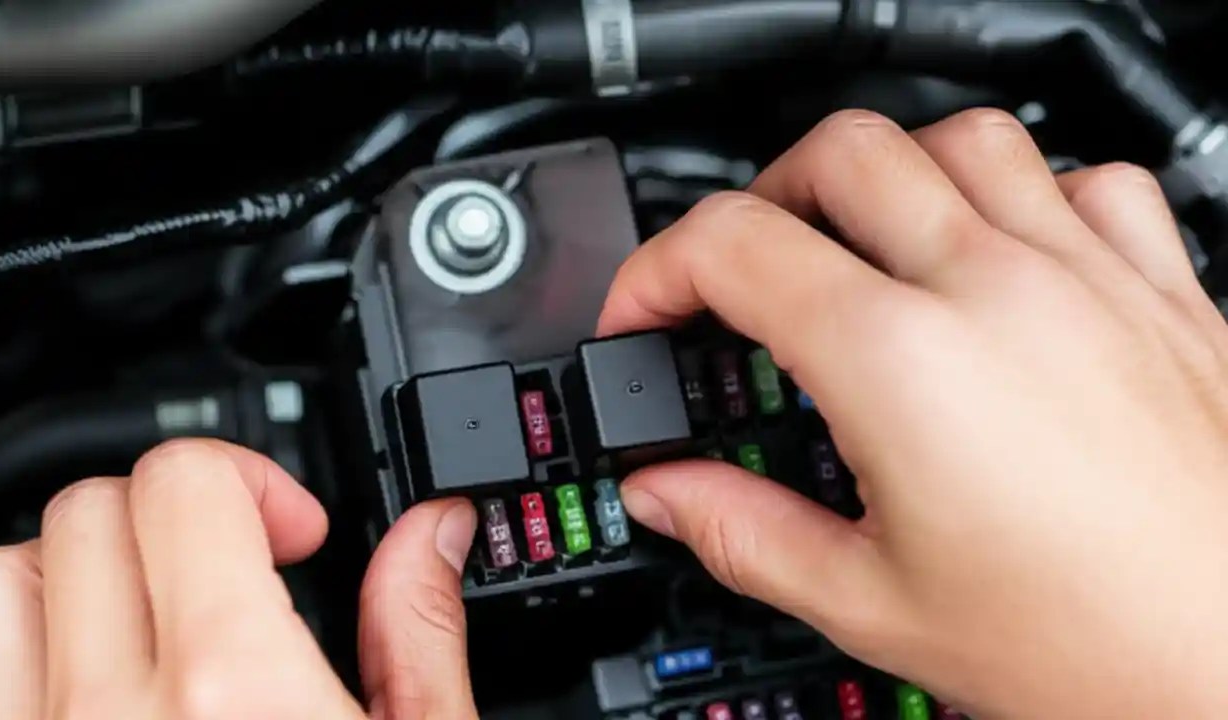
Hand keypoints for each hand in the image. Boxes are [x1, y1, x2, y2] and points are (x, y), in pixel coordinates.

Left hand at [0, 438, 480, 719]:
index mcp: (233, 687)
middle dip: (172, 515)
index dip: (252, 479)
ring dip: (71, 576)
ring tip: (146, 618)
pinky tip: (89, 700)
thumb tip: (434, 530)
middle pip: (89, 510)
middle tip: (232, 572)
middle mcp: (108, 714)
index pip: (185, 480)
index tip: (291, 532)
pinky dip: (11, 668)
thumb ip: (421, 630)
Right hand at [599, 108, 1227, 717]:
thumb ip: (741, 531)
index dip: (656, 271)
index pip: (731, 246)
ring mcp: (1086, 278)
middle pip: (839, 153)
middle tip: (744, 276)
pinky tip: (1000, 256)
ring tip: (862, 247)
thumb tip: (666, 493)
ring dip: (887, 178)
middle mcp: (996, 290)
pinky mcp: (1162, 291)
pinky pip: (1088, 181)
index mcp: (902, 364)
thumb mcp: (871, 603)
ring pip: (962, 138)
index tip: (647, 315)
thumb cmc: (1093, 648)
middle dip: (760, 202)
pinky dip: (1023, 195)